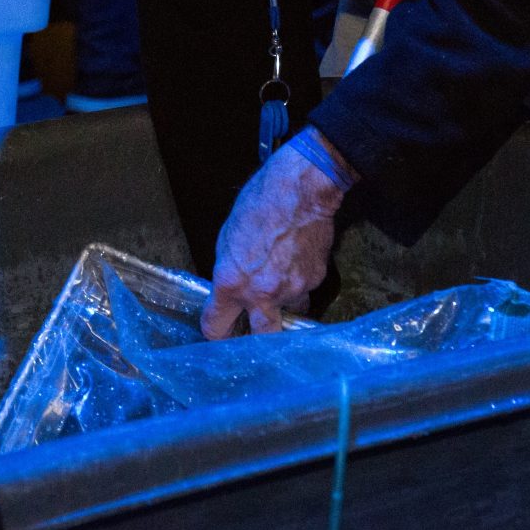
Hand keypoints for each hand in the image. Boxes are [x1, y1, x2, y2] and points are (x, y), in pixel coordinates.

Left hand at [200, 135, 348, 338]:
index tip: (219, 329)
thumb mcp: (227, 239)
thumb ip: (229, 272)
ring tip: (279, 276)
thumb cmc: (258, 205)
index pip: (216, 327)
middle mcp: (261, 295)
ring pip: (287, 313)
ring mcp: (291, 291)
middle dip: (256, 336)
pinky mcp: (314, 282)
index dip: (216, 331)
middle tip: (253, 325)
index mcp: (231, 283)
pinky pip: (303, 292)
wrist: (299, 191)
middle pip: (260, 339)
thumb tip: (233, 290)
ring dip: (281, 304)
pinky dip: (297, 283)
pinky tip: (295, 260)